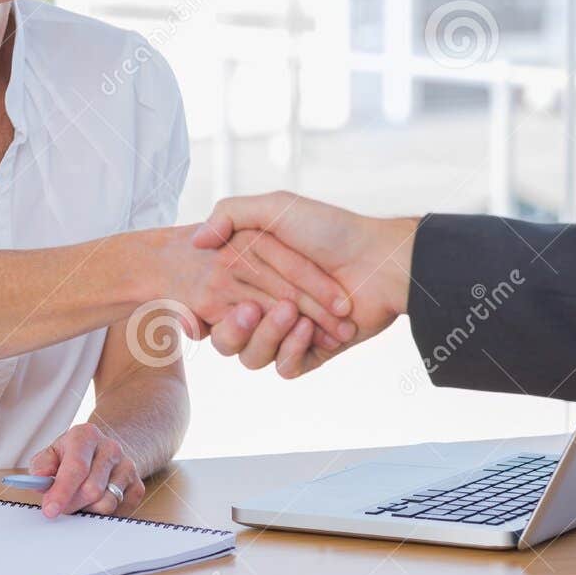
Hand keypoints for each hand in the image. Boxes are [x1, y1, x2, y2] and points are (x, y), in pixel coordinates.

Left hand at [30, 422, 145, 518]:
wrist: (103, 451)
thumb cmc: (72, 456)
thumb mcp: (52, 454)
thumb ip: (42, 465)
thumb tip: (40, 477)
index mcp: (86, 435)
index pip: (77, 467)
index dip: (62, 491)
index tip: (50, 510)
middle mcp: (111, 448)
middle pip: (91, 490)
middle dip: (71, 504)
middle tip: (61, 505)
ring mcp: (127, 466)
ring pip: (106, 503)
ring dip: (87, 509)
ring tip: (80, 499)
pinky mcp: (137, 485)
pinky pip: (119, 511)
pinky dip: (102, 512)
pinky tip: (96, 501)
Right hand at [149, 224, 355, 351]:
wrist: (380, 259)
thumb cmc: (331, 230)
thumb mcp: (277, 207)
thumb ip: (230, 214)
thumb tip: (195, 239)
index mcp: (252, 278)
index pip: (214, 305)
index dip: (208, 308)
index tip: (209, 301)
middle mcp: (266, 306)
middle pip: (228, 336)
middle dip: (237, 326)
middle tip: (251, 309)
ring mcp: (288, 332)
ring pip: (252, 357)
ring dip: (269, 336)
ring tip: (293, 313)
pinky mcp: (311, 352)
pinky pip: (285, 368)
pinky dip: (292, 350)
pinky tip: (309, 330)